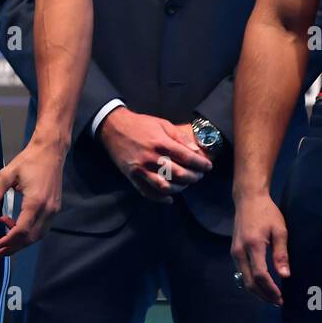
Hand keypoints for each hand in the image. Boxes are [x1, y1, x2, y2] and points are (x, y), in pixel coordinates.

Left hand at [0, 137, 65, 256]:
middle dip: (14, 247)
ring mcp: (53, 210)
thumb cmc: (29, 160)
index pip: (22, 230)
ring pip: (38, 235)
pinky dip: (30, 233)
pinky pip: (43, 228)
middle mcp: (47, 209)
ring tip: (5, 241)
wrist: (51, 151)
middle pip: (31, 237)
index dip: (8, 241)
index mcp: (35, 202)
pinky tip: (17, 226)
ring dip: (22, 242)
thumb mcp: (7, 174)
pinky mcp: (55, 208)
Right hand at [98, 106, 212, 201]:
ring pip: (165, 187)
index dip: (200, 164)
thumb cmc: (141, 124)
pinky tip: (170, 199)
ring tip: (186, 184)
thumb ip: (180, 138)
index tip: (208, 166)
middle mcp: (151, 158)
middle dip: (194, 177)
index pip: (186, 157)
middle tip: (199, 175)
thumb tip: (196, 151)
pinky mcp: (132, 177)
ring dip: (180, 189)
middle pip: (179, 174)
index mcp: (160, 143)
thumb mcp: (162, 124)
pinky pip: (148, 193)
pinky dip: (161, 199)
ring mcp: (141, 170)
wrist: (113, 128)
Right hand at [231, 191, 288, 305]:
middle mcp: (240, 251)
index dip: (270, 289)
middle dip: (264, 295)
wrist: (248, 200)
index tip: (281, 297)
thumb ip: (281, 253)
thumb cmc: (267, 212)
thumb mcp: (279, 230)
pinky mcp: (234, 251)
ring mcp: (234, 252)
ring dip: (257, 291)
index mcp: (253, 245)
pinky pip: (242, 272)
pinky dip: (252, 282)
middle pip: (249, 282)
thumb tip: (285, 275)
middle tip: (278, 301)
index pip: (260, 275)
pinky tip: (262, 285)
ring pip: (244, 279)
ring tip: (272, 297)